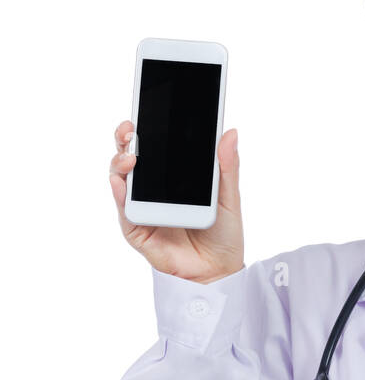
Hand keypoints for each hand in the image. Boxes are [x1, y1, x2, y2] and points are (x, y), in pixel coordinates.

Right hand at [109, 120, 243, 282]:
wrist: (220, 272)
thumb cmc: (223, 235)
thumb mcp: (229, 197)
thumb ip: (226, 166)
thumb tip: (230, 132)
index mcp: (172, 176)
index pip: (153, 145)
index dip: (145, 126)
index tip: (145, 107)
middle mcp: (153, 188)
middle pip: (129, 156)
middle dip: (124, 139)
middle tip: (130, 129)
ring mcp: (142, 208)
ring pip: (121, 179)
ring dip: (120, 164)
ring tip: (131, 159)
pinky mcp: (136, 230)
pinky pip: (124, 210)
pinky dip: (121, 196)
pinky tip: (122, 184)